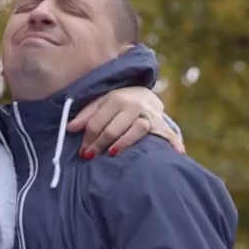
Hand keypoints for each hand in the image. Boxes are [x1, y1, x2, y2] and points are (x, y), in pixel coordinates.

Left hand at [68, 87, 184, 157]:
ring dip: (123, 143)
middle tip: (89, 156)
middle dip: (99, 144)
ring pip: (135, 130)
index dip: (87, 137)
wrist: (144, 93)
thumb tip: (70, 128)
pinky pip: (167, 133)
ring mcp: (148, 113)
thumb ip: (86, 114)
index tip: (82, 151)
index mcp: (116, 98)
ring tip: (112, 154)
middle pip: (112, 128)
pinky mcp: (161, 123)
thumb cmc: (118, 102)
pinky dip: (173, 143)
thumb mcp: (101, 103)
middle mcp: (133, 104)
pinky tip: (178, 153)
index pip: (97, 122)